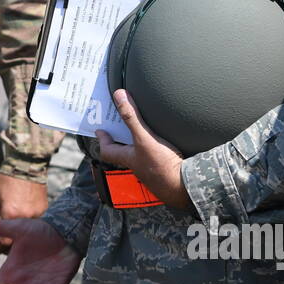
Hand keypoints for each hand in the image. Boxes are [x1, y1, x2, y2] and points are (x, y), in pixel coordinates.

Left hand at [0, 173, 48, 254]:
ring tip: (12, 239)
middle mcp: (24, 217)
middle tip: (1, 247)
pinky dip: (29, 229)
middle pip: (17, 241)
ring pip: (28, 235)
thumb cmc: (6, 181)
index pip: (4, 241)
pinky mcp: (44, 211)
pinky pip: (36, 225)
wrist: (26, 166)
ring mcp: (36, 215)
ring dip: (19, 239)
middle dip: (8, 247)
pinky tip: (24, 227)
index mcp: (9, 214)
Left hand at [95, 89, 188, 208]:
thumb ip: (131, 117)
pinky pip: (156, 158)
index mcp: (128, 158)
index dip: (103, 140)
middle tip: (121, 125)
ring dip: (139, 144)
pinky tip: (164, 143)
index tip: (100, 130)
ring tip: (142, 129)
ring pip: (140, 155)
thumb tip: (118, 96)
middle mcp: (137, 165)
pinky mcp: (166, 170)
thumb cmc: (161, 166)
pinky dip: (156, 149)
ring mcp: (151, 170)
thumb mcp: (144, 138)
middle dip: (121, 139)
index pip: (108, 151)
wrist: (184, 188)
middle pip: (123, 152)